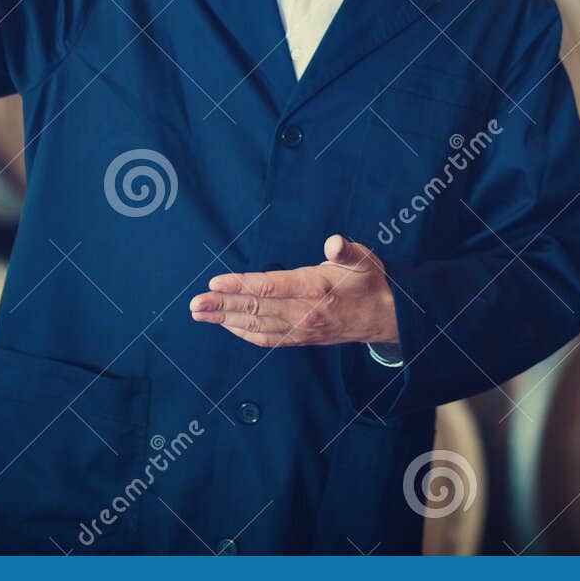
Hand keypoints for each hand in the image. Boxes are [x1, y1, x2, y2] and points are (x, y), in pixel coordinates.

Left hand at [189, 234, 398, 348]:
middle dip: (223, 305)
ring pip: (257, 326)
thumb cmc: (368, 282)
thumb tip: (334, 242)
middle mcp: (305, 313)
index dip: (242, 285)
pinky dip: (243, 332)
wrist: (384, 319)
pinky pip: (266, 339)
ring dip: (226, 320)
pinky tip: (226, 325)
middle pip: (258, 309)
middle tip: (194, 303)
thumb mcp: (364, 259)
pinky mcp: (300, 338)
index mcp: (317, 289)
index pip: (272, 288)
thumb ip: (346, 250)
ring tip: (200, 313)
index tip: (216, 281)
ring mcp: (301, 329)